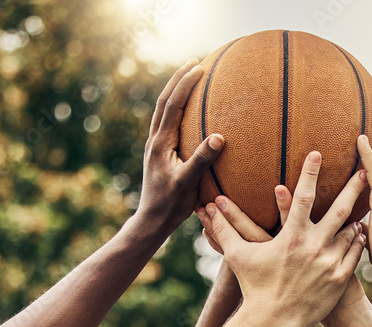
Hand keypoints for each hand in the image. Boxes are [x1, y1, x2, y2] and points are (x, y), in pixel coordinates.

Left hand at [135, 59, 224, 229]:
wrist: (152, 221)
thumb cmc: (170, 206)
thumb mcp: (187, 184)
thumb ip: (201, 160)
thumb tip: (219, 137)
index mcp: (160, 144)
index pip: (172, 105)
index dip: (185, 84)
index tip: (199, 67)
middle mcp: (155, 141)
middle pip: (164, 101)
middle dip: (178, 79)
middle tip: (193, 61)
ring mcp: (156, 147)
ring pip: (164, 111)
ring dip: (175, 91)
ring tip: (189, 78)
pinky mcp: (160, 154)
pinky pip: (168, 123)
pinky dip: (177, 109)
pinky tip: (187, 111)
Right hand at [202, 152, 367, 326]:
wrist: (272, 322)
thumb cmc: (253, 287)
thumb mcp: (237, 256)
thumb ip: (223, 229)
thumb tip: (204, 209)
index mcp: (291, 237)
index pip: (303, 196)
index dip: (310, 172)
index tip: (318, 153)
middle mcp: (314, 247)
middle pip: (339, 210)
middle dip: (352, 189)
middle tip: (364, 173)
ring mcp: (329, 263)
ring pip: (350, 232)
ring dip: (356, 218)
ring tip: (365, 204)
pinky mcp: (340, 279)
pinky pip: (354, 254)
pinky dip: (357, 241)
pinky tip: (359, 233)